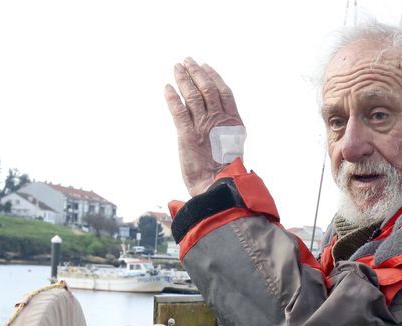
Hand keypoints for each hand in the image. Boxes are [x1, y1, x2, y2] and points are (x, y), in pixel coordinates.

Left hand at [165, 58, 244, 196]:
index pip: (224, 92)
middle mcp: (219, 121)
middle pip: (207, 89)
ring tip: (177, 67)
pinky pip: (178, 110)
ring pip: (193, 95)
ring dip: (184, 79)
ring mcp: (204, 126)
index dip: (213, 77)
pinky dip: (172, 97)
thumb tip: (215, 122)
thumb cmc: (225, 173)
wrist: (220, 188)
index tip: (205, 66)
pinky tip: (167, 87)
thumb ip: (223, 131)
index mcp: (234, 123)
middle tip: (187, 61)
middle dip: (196, 72)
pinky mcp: (188, 135)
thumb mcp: (230, 148)